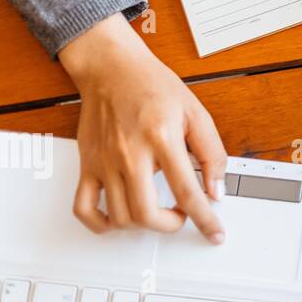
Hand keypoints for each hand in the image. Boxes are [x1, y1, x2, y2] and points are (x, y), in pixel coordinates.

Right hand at [59, 14, 226, 241]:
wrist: (113, 68)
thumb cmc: (153, 86)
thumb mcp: (195, 113)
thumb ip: (211, 153)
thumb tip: (217, 189)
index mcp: (161, 138)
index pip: (186, 191)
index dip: (204, 218)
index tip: (215, 233)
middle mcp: (130, 153)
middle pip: (146, 213)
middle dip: (170, 225)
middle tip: (183, 216)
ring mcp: (104, 162)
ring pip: (119, 216)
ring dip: (143, 224)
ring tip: (157, 210)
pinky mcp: (87, 165)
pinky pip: (84, 208)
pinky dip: (101, 225)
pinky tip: (119, 219)